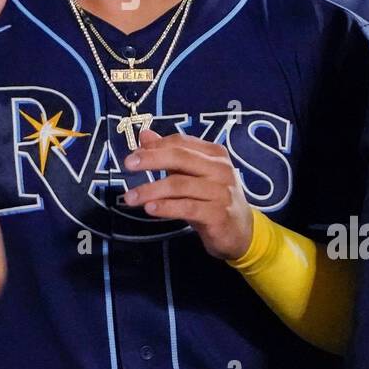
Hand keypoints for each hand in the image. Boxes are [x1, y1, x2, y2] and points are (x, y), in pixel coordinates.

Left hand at [120, 129, 253, 260]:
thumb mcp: (192, 175)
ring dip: (151, 189)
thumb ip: (170, 155)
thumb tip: (144, 136)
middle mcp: (220, 169)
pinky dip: (166, 207)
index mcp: (215, 154)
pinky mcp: (219, 214)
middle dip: (151, 160)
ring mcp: (221, 191)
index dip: (155, 146)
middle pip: (180, 157)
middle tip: (128, 165)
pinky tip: (150, 209)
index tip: (134, 154)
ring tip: (130, 197)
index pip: (181, 142)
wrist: (240, 232)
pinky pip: (187, 207)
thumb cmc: (212, 199)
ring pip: (180, 184)